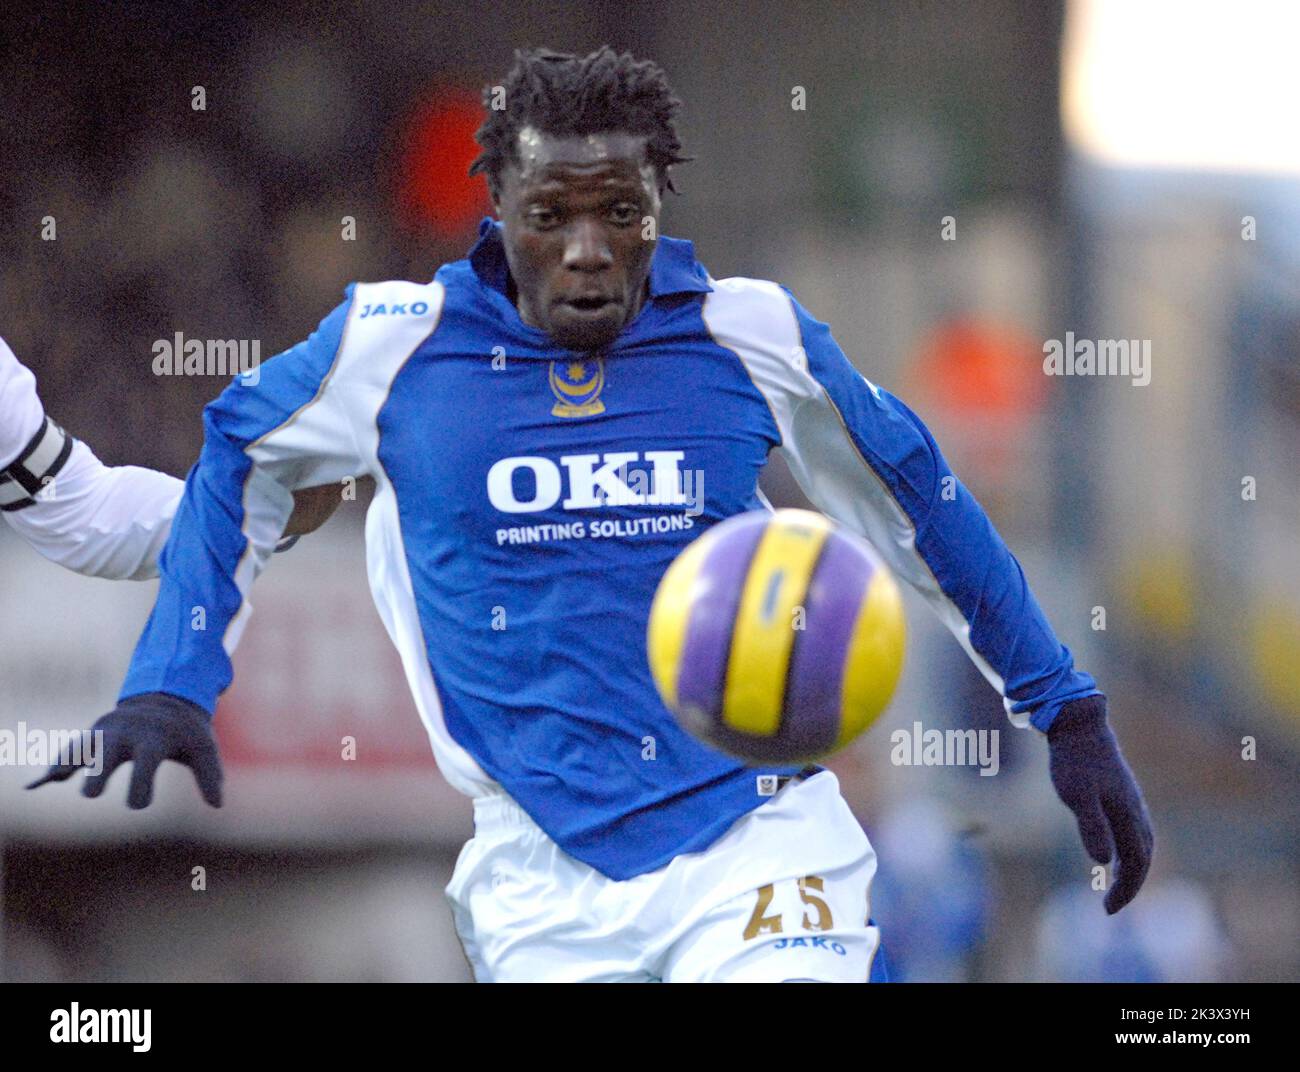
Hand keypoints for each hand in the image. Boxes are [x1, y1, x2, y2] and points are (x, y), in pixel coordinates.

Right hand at [26, 692, 222, 808]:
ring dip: (68, 763)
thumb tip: (218, 804)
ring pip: (81, 747)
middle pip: (107, 752)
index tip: (137, 804)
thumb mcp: (203, 747)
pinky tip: (38, 783)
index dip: (140, 784)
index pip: (146, 762)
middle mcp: (125, 734)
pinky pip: (69, 750)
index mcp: (153, 737)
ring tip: (51, 779)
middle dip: (98, 770)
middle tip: (91, 793)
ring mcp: (105, 733)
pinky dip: (56, 764)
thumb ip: (210, 775)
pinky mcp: (92, 736)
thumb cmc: (185, 731)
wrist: (166, 697)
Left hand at [1046, 695, 1152, 913]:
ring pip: (1141, 843)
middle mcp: (1136, 810)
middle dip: (1131, 885)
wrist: (1078, 724)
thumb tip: (1104, 862)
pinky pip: (1133, 830)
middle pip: (1144, 856)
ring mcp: (1130, 801)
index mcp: (1128, 815)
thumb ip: (1092, 826)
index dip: (1126, 890)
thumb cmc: (1074, 761)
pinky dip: (1128, 849)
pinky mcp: (1121, 793)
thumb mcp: (1077, 795)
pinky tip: (1112, 853)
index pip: (1136, 863)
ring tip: (1114, 887)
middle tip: (1110, 906)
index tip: (1107, 910)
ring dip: (1132, 868)